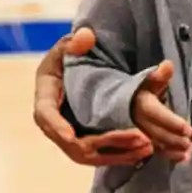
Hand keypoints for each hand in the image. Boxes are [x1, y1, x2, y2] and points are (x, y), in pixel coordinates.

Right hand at [32, 28, 153, 165]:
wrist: (73, 74)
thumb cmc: (68, 57)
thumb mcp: (68, 47)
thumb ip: (75, 43)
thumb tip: (86, 37)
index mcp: (45, 98)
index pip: (46, 115)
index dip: (57, 127)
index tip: (70, 136)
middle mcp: (54, 124)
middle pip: (74, 143)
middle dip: (105, 142)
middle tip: (138, 138)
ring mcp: (69, 137)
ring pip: (90, 154)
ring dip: (118, 153)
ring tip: (146, 146)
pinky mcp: (85, 143)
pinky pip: (101, 155)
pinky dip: (121, 155)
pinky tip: (144, 151)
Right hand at [132, 61, 191, 163]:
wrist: (126, 105)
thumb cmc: (144, 91)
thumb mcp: (150, 81)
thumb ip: (159, 76)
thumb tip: (168, 64)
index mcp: (143, 105)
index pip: (158, 115)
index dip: (172, 123)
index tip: (188, 128)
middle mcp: (140, 123)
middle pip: (160, 133)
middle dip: (178, 138)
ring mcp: (142, 136)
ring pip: (160, 145)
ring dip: (177, 148)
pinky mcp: (146, 145)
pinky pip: (159, 152)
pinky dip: (172, 156)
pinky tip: (185, 157)